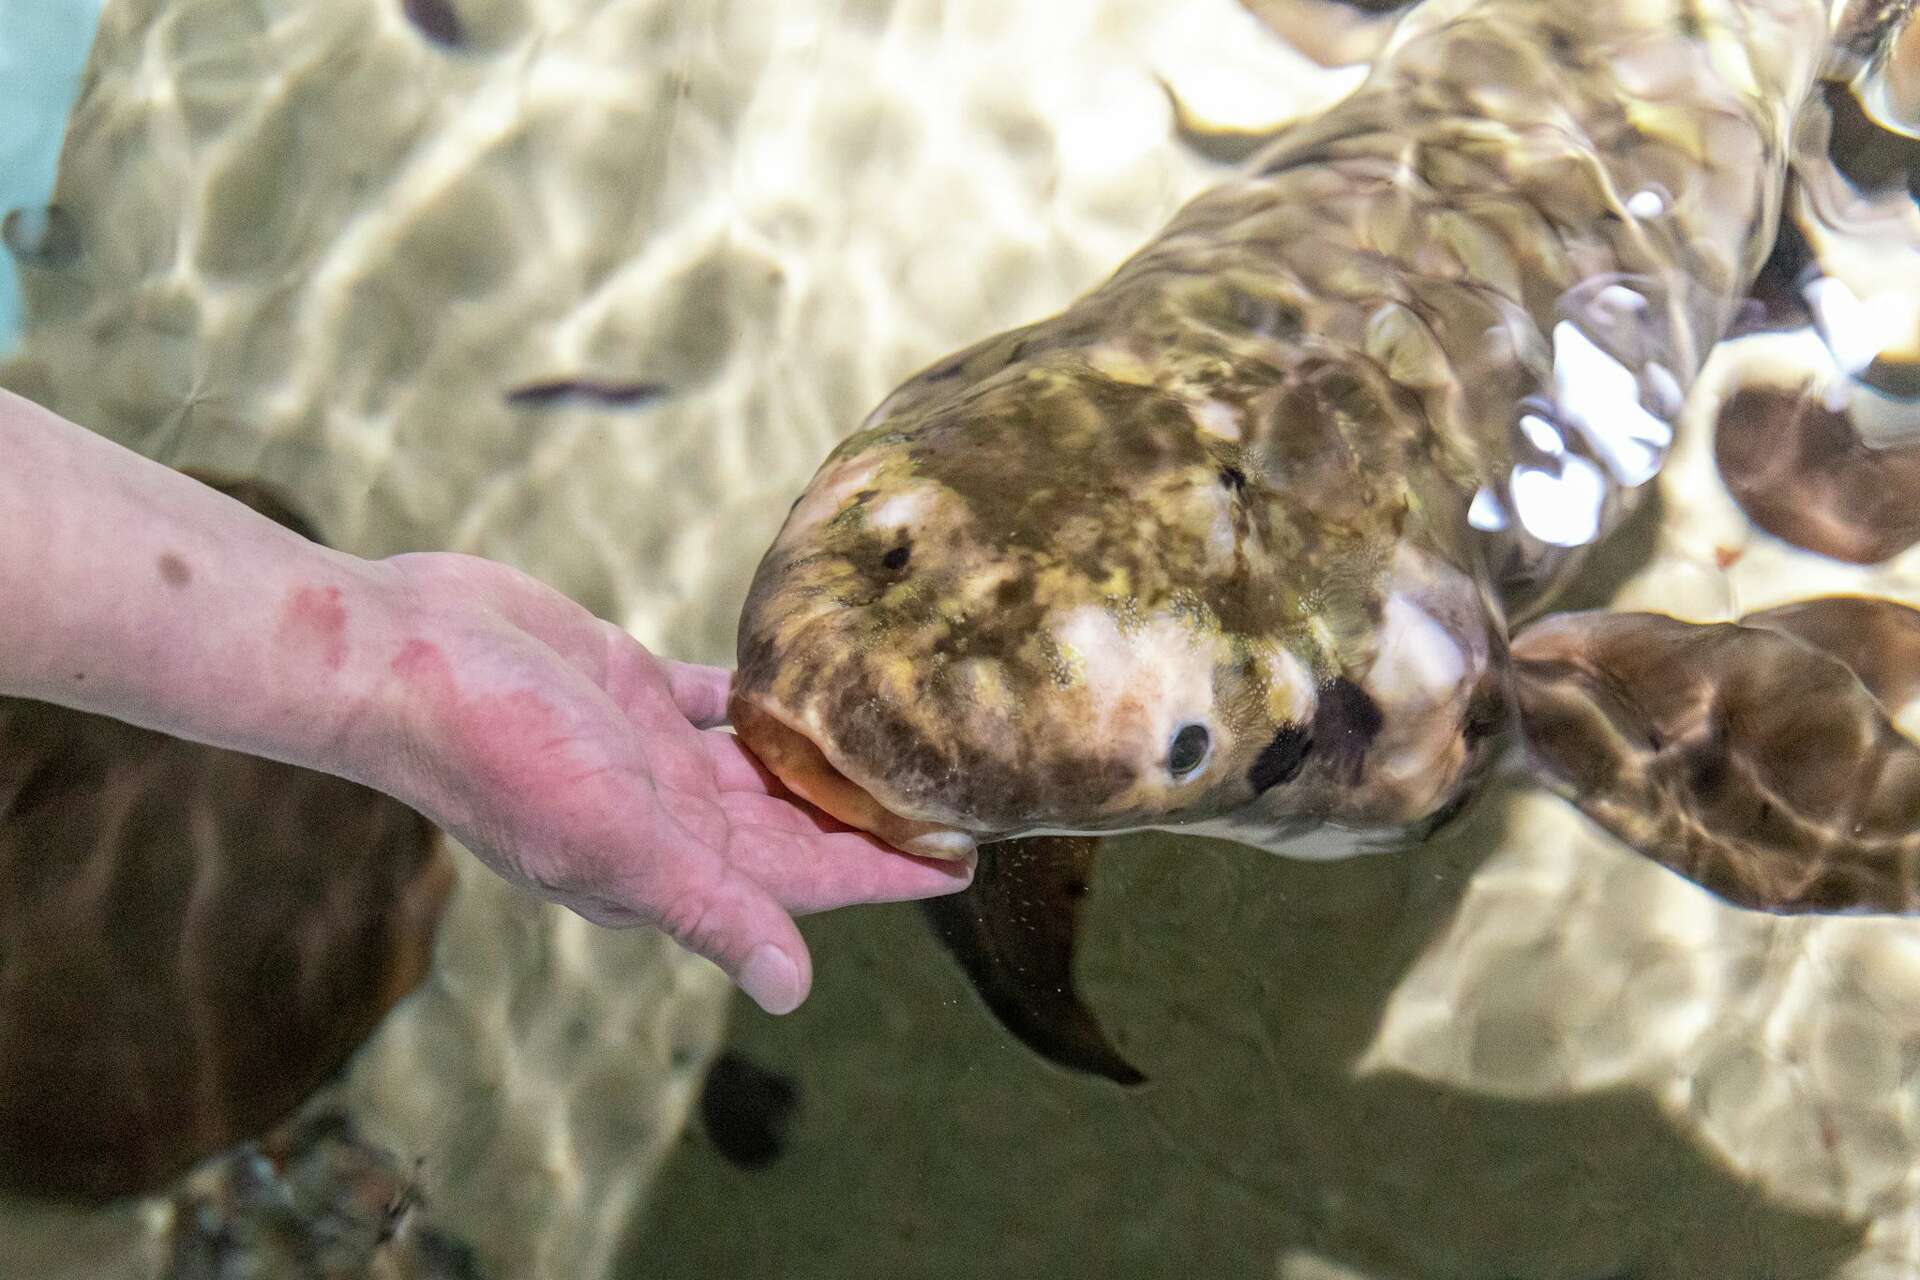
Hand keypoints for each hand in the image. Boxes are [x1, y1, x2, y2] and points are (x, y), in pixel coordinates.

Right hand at [365, 552, 973, 1012]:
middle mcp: (665, 815)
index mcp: (668, 863)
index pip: (806, 879)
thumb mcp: (612, 837)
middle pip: (796, 824)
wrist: (396, 657)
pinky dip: (762, 691)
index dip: (884, 871)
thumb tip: (793, 990)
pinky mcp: (625, 684)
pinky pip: (715, 694)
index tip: (965, 859)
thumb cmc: (497, 750)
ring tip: (901, 734)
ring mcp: (644, 749)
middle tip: (956, 785)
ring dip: (824, 754)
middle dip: (872, 813)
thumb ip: (709, 907)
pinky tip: (809, 672)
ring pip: (761, 761)